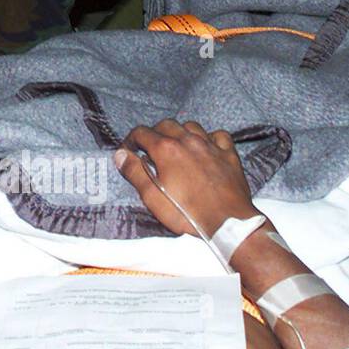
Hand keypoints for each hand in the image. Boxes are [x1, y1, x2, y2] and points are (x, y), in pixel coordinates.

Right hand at [114, 119, 262, 237]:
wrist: (228, 223)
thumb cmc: (187, 213)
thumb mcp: (152, 197)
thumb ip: (134, 172)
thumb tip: (120, 155)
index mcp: (166, 149)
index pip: (141, 133)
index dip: (130, 140)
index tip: (128, 151)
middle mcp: (188, 140)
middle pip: (166, 124)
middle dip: (154, 133)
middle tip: (150, 150)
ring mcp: (210, 145)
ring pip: (191, 126)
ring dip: (180, 132)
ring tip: (177, 147)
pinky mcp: (229, 154)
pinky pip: (218, 135)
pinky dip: (209, 137)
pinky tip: (206, 147)